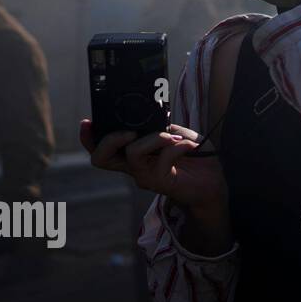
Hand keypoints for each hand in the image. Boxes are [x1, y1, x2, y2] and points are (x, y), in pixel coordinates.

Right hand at [79, 120, 226, 215]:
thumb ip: (159, 127)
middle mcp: (134, 166)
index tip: (87, 122)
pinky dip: (176, 146)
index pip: (102, 149)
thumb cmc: (193, 156)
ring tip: (172, 137)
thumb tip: (150, 118)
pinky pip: (162, 158)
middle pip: (101, 158)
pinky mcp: (161, 182)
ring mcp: (145, 176)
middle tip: (130, 132)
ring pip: (133, 154)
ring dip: (154, 138)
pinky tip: (188, 145)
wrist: (213, 179)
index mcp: (133, 154)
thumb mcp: (175, 134)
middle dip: (110, 139)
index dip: (88, 138)